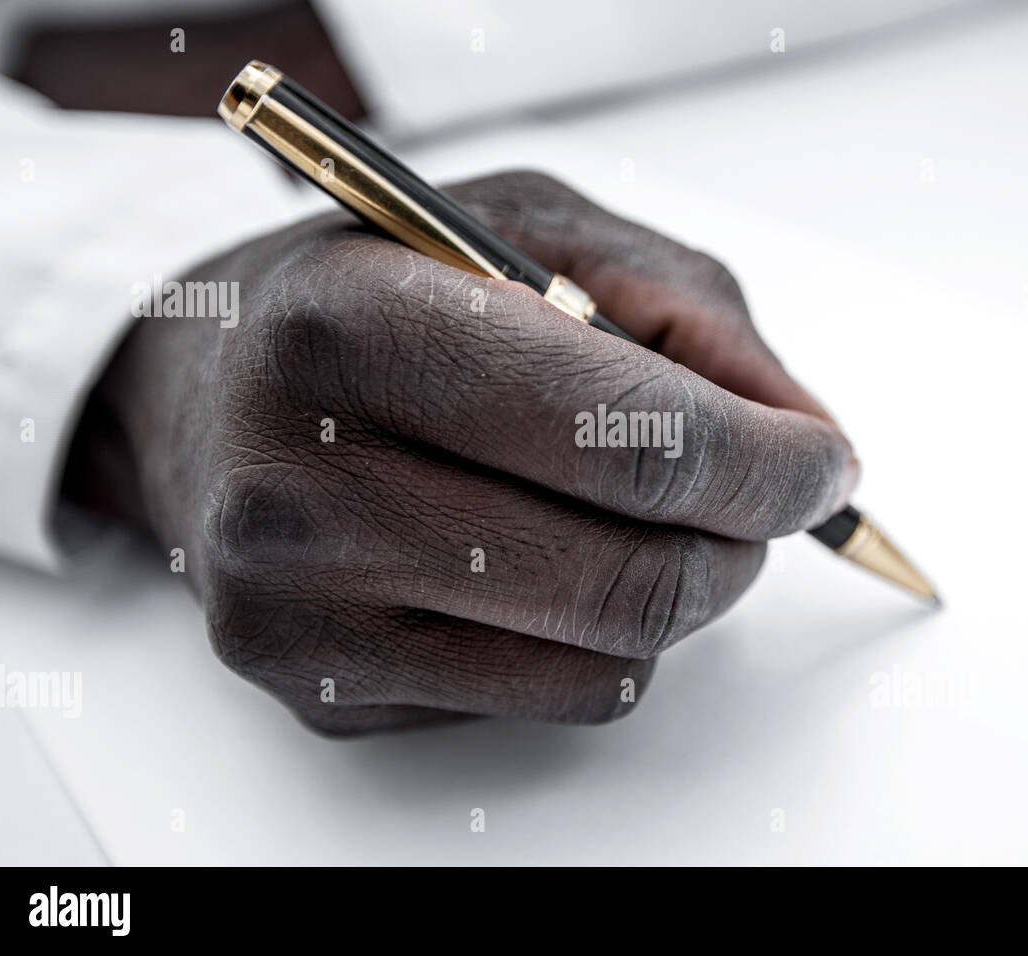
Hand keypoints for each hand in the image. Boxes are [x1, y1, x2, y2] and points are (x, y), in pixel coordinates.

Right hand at [66, 171, 858, 733]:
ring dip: (678, 593)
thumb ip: (687, 312)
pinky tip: (547, 566)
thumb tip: (804, 438)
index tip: (821, 463)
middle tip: (758, 498)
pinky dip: (599, 641)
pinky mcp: (322, 692)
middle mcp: (300, 482)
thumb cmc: (377, 292)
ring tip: (641, 517)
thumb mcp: (530, 229)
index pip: (626, 440)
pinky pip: (551, 702)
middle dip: (742, 542)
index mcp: (353, 326)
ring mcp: (301, 610)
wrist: (206, 388)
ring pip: (607, 661)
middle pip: (629, 577)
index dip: (765, 463)